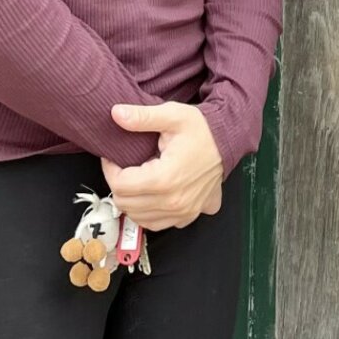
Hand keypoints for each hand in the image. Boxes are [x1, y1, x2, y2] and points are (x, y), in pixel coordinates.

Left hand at [100, 103, 225, 230]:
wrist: (228, 141)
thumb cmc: (201, 129)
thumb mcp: (172, 115)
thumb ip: (142, 116)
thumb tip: (116, 113)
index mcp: (166, 178)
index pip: (120, 185)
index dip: (110, 169)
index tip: (112, 157)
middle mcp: (174, 202)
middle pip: (126, 204)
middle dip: (118, 184)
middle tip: (123, 166)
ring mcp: (182, 213)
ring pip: (138, 217)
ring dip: (130, 200)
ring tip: (135, 178)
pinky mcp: (188, 217)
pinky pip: (155, 224)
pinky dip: (146, 212)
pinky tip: (149, 194)